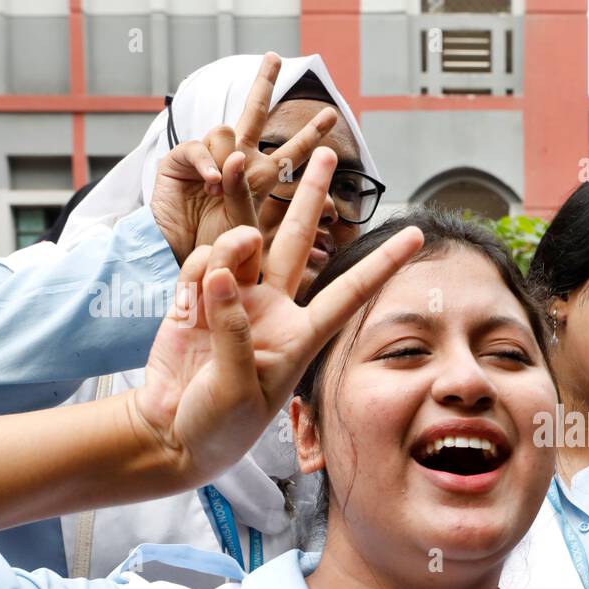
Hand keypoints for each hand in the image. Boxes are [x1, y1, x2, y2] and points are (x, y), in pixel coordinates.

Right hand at [132, 146, 422, 488]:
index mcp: (301, 336)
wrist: (171, 434)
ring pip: (244, 245)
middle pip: (297, 242)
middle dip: (309, 197)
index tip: (417, 234)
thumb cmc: (219, 426)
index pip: (350, 291)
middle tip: (326, 153)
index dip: (384, 263)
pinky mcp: (198, 299)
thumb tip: (225, 275)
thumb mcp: (238, 388)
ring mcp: (236, 300)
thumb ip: (234, 330)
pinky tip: (192, 298)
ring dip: (234, 246)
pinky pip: (204, 263)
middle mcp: (275, 310)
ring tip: (221, 273)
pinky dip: (199, 271)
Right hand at [150, 52, 338, 262]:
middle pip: (253, 113)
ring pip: (225, 130)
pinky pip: (199, 146)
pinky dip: (206, 163)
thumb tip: (237, 155)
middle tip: (275, 57)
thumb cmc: (216, 249)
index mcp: (258, 178)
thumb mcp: (243, 224)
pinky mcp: (180, 160)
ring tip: (218, 189)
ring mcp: (207, 158)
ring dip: (226, 157)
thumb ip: (246, 191)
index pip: (290, 152)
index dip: (310, 135)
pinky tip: (209, 183)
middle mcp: (235, 161)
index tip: (332, 114)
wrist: (180, 260)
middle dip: (264, 83)